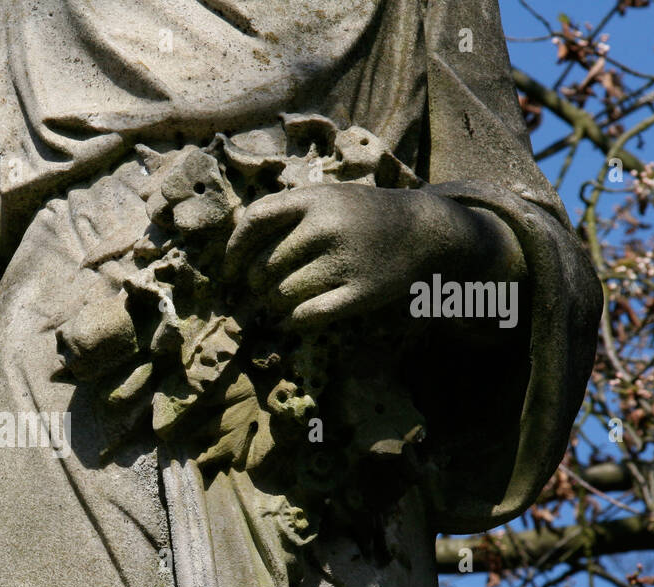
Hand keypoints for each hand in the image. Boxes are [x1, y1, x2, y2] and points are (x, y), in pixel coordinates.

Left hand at [224, 184, 522, 331]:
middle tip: (264, 289)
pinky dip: (292, 321)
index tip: (229, 270)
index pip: (254, 220)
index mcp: (314, 199)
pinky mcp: (360, 293)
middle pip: (264, 266)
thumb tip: (233, 249)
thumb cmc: (362, 217)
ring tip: (282, 300)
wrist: (424, 231)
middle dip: (257, 283)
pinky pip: (307, 315)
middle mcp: (327, 227)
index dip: (234, 249)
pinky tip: (293, 319)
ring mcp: (345, 260)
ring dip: (274, 304)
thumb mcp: (327, 198)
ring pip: (281, 294)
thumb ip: (285, 212)